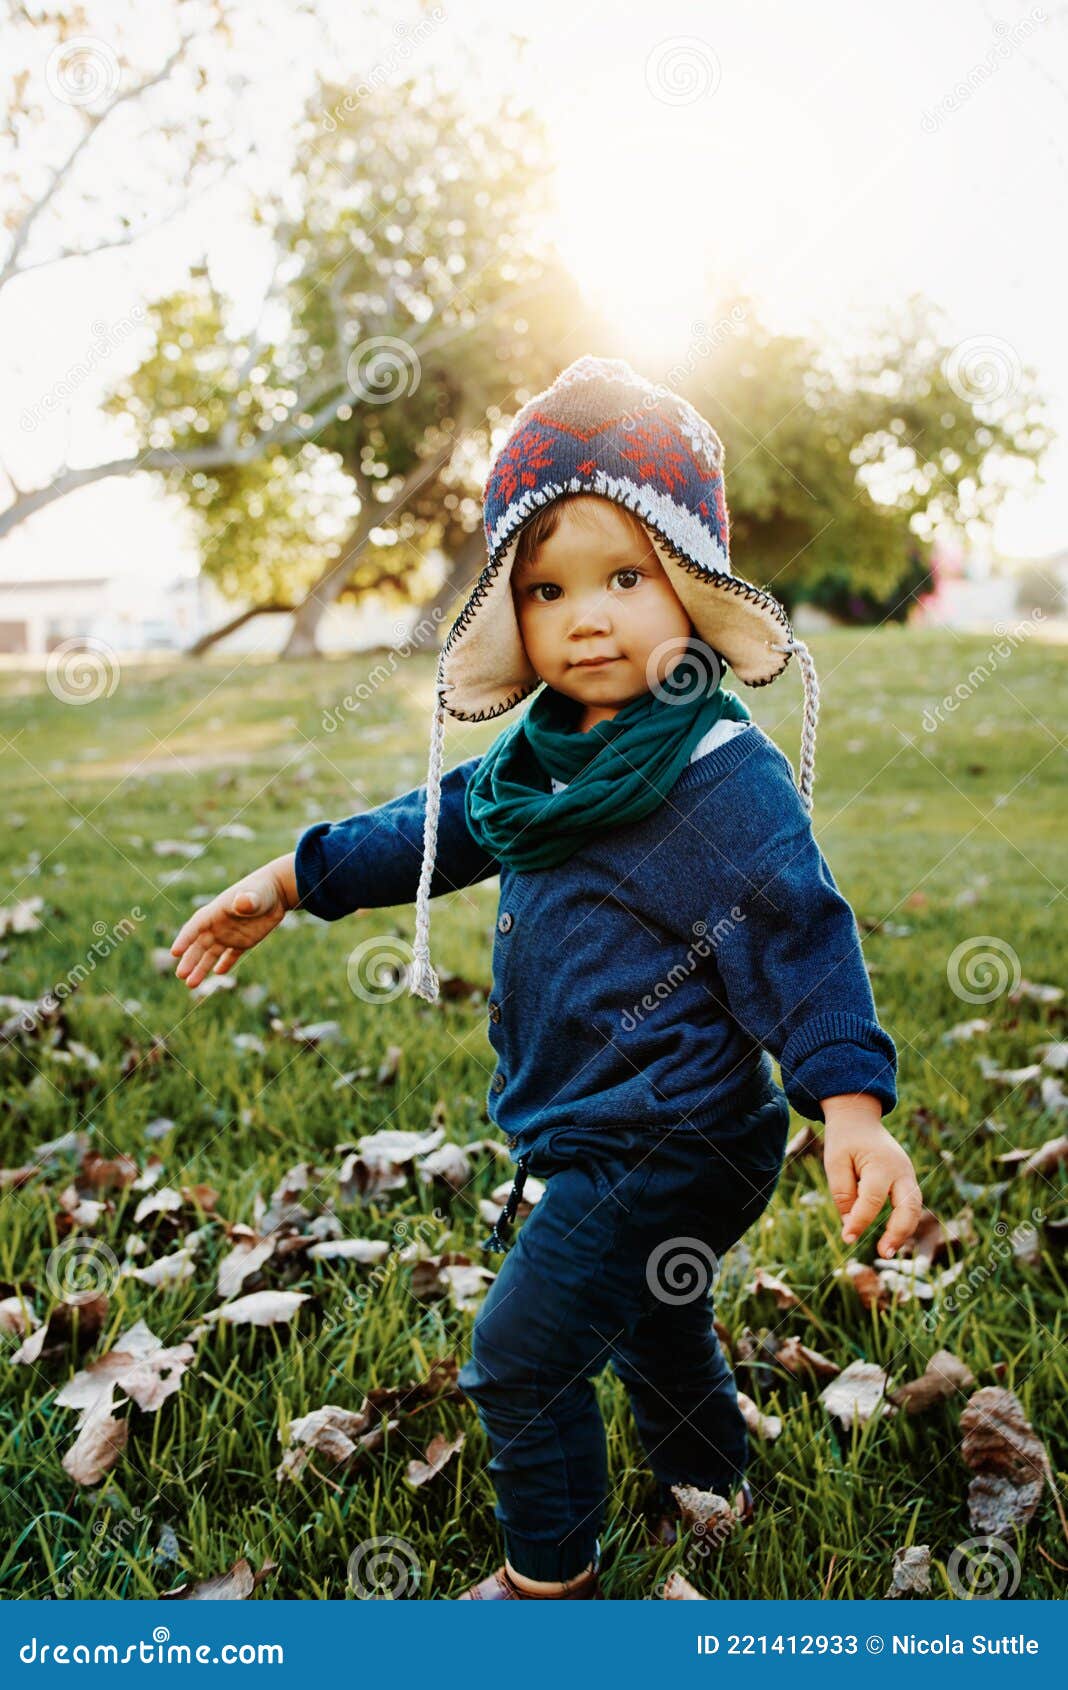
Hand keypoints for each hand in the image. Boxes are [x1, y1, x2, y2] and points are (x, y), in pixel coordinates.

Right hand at [170, 853, 295, 988]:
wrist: (277, 891)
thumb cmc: (262, 890)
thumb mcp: (254, 895)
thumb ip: (247, 900)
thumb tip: (242, 903)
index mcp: (215, 912)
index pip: (195, 927)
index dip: (185, 939)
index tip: (175, 952)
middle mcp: (218, 925)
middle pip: (199, 945)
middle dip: (190, 960)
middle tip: (180, 976)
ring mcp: (229, 934)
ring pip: (211, 954)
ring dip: (201, 968)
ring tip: (191, 984)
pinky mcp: (243, 941)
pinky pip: (230, 956)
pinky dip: (224, 964)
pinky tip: (218, 973)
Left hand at [821, 1094, 922, 1259]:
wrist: (858, 1117)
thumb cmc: (844, 1140)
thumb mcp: (835, 1161)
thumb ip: (842, 1193)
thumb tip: (850, 1225)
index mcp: (881, 1164)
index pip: (872, 1200)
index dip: (860, 1221)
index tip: (847, 1238)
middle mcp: (901, 1170)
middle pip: (908, 1206)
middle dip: (898, 1232)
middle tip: (883, 1252)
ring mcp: (908, 1174)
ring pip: (915, 1207)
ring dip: (904, 1230)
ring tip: (886, 1250)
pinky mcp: (907, 1180)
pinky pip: (910, 1204)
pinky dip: (904, 1221)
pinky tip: (890, 1236)